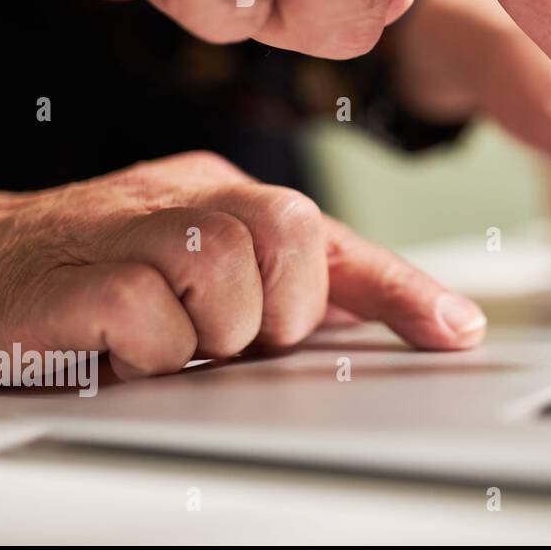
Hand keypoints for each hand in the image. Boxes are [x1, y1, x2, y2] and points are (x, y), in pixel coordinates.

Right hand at [0, 152, 484, 378]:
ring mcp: (139, 227)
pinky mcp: (93, 276)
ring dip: (212, 333)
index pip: (334, 237)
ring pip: (236, 279)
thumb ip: (277, 283)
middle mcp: (191, 196)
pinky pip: (166, 327)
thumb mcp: (196, 269)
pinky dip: (154, 355)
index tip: (457, 330)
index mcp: (226, 194)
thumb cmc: (94, 273)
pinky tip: (121, 344)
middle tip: (229, 331)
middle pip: (294, 235)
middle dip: (279, 306)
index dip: (402, 287)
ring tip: (167, 336)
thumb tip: (368, 314)